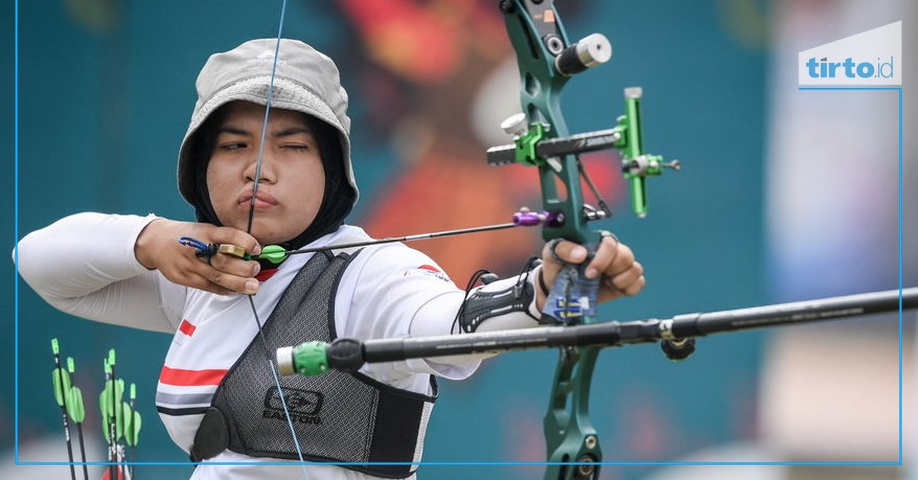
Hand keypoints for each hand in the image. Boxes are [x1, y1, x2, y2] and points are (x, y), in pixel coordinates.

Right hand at [134, 219, 261, 294]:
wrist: (156, 242)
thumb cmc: (187, 236)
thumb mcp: (205, 229)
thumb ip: (225, 238)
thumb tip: (253, 249)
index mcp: (205, 232)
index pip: (228, 235)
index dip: (245, 242)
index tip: (257, 249)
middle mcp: (197, 248)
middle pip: (224, 260)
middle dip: (244, 267)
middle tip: (255, 269)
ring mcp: (190, 265)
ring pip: (217, 277)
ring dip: (238, 283)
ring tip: (253, 285)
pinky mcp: (185, 278)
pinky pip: (208, 287)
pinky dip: (224, 289)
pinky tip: (236, 290)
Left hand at [537, 234, 644, 309]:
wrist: (556, 289)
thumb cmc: (557, 266)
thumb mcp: (552, 253)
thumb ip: (563, 248)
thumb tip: (580, 253)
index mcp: (596, 241)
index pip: (610, 243)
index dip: (603, 258)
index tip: (589, 273)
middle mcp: (611, 252)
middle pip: (626, 256)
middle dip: (611, 270)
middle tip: (594, 279)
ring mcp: (619, 268)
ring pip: (635, 269)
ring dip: (621, 280)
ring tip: (606, 284)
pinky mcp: (624, 283)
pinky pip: (639, 282)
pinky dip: (629, 288)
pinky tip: (615, 289)